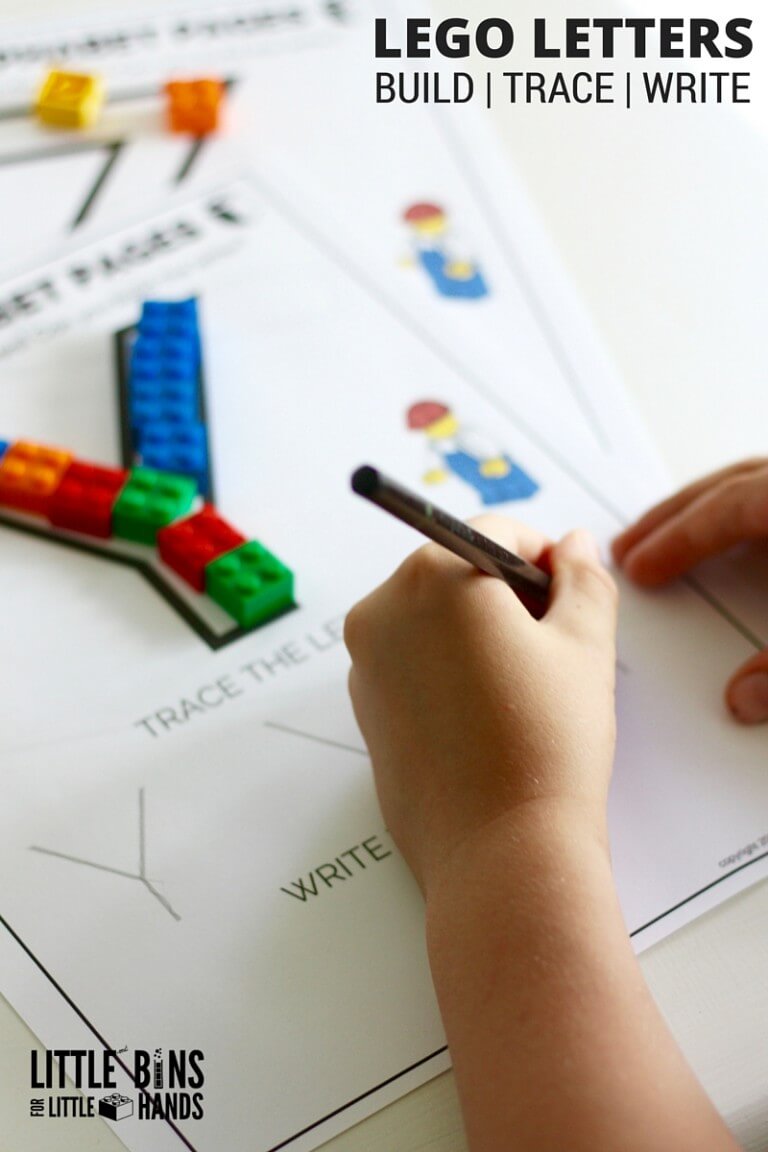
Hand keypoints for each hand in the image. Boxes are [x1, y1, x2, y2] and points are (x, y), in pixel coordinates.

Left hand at [344, 516, 617, 896]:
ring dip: (479, 635)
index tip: (568, 598)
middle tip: (554, 650)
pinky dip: (449, 672)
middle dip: (509, 598)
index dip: (543, 559)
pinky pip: (412, 665)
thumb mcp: (585, 645)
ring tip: (524, 693)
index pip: (494, 533)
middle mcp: (382, 611)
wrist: (500, 851)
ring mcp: (364, 664)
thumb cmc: (545, 744)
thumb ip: (583, 578)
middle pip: (456, 571)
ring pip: (433, 620)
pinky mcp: (364, 710)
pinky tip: (489, 719)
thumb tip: (575, 545)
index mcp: (432, 577)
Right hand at [612, 459, 767, 724]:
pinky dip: (752, 507)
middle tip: (632, 545)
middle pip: (732, 483)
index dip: (673, 539)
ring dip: (713, 505)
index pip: (723, 509)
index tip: (637, 565)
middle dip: (675, 515)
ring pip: (758, 478)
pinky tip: (751, 537)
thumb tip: (744, 698)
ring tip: (679, 534)